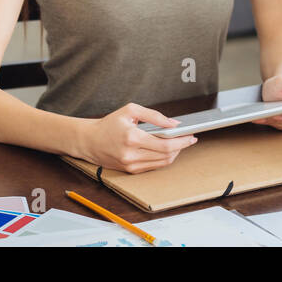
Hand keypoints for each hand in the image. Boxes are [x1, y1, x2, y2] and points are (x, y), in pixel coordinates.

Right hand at [79, 102, 197, 172]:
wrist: (89, 141)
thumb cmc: (109, 123)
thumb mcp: (130, 110)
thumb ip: (154, 116)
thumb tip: (173, 124)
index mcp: (132, 138)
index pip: (165, 144)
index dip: (182, 141)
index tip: (191, 136)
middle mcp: (132, 155)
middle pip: (166, 155)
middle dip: (181, 147)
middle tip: (189, 139)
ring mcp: (131, 165)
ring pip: (162, 163)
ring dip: (174, 153)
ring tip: (179, 143)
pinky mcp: (130, 171)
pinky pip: (153, 166)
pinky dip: (163, 158)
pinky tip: (167, 150)